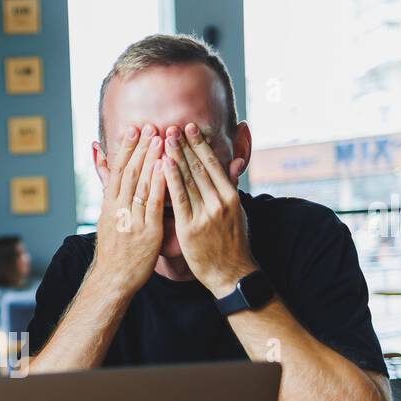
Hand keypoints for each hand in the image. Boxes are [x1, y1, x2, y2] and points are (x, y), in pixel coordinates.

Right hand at [93, 124, 167, 294]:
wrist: (113, 279)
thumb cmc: (114, 250)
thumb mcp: (106, 220)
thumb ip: (109, 195)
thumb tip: (101, 176)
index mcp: (108, 205)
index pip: (117, 171)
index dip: (125, 149)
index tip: (133, 130)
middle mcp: (118, 209)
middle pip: (129, 172)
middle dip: (140, 148)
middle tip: (150, 126)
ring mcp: (132, 220)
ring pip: (142, 184)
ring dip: (152, 159)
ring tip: (161, 139)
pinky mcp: (147, 232)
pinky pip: (155, 204)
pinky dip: (161, 184)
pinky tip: (168, 168)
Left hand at [162, 123, 257, 298]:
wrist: (231, 274)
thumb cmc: (231, 245)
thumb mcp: (237, 213)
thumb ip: (230, 189)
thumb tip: (233, 166)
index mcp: (231, 196)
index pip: (213, 164)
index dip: (200, 145)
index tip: (190, 128)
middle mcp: (220, 201)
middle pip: (200, 167)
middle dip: (186, 145)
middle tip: (173, 125)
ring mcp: (207, 214)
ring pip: (189, 179)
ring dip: (176, 155)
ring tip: (165, 137)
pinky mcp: (192, 228)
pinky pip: (179, 199)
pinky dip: (171, 180)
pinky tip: (163, 164)